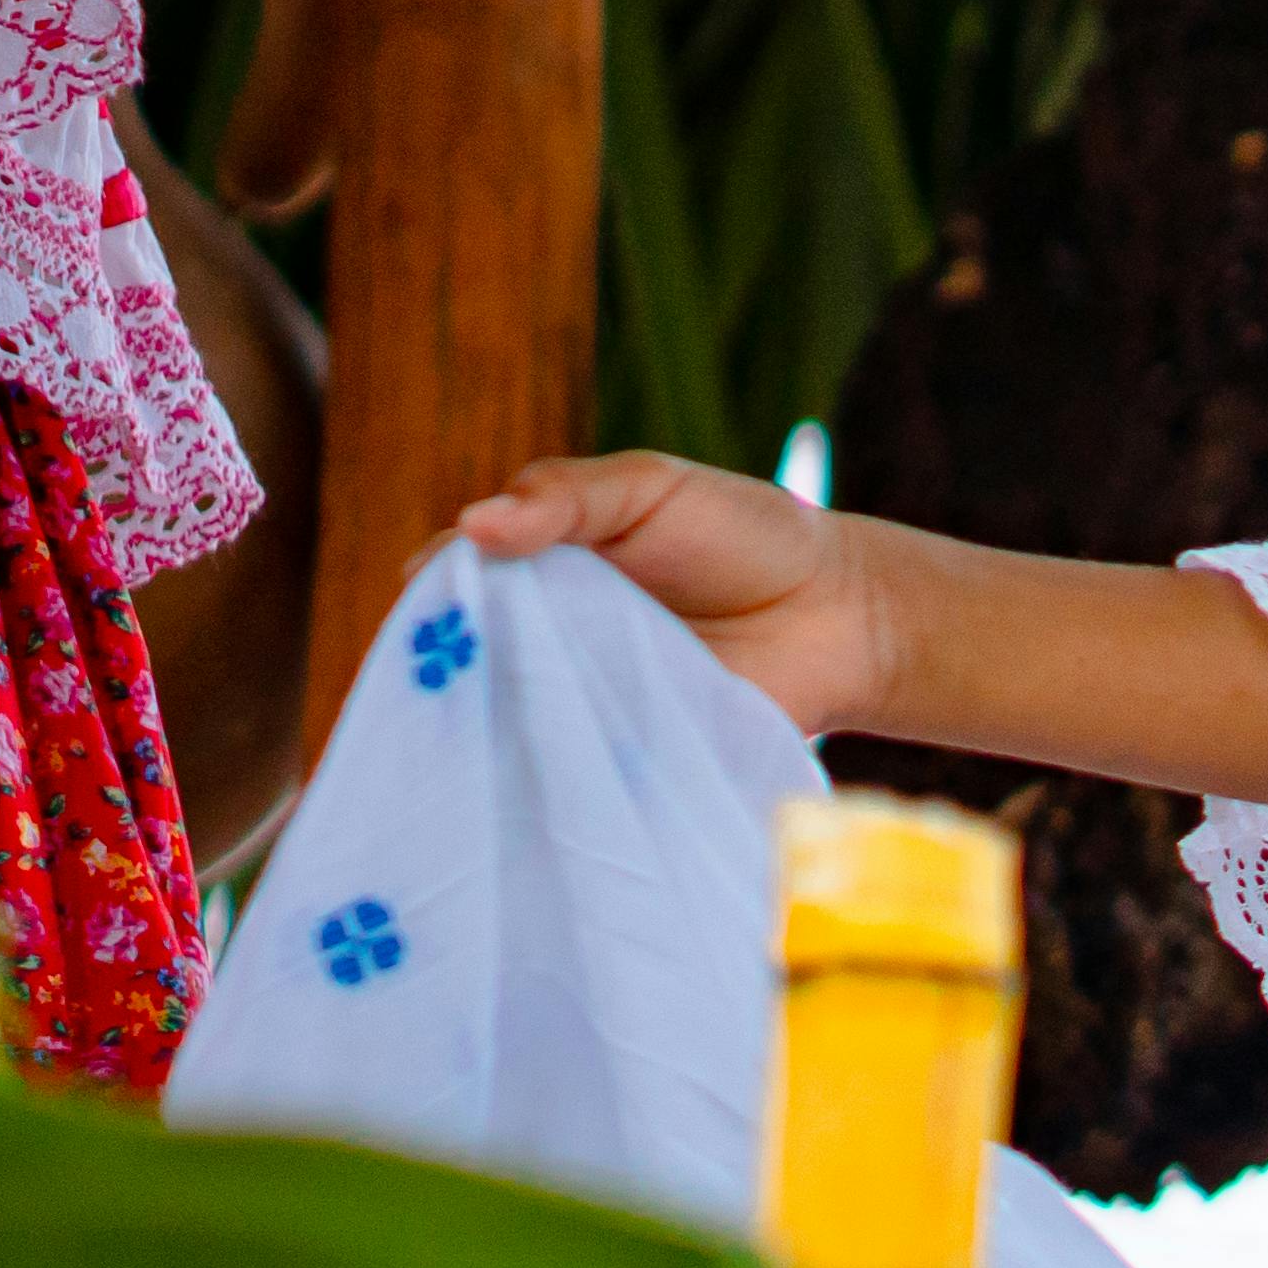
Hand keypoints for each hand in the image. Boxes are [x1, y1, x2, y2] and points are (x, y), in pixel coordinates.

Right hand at [453, 451, 892, 733]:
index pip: (452, 581)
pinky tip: (518, 779)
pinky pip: (564, 766)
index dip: (432, 597)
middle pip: (465, 657)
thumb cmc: (745, 535)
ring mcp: (576, 697)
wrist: (840, 614)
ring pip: (504, 717)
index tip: (427, 609)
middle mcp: (542, 635)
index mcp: (536, 564)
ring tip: (467, 735)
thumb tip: (473, 523)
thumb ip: (566, 497)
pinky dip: (543, 769)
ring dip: (486, 726)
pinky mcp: (616, 752)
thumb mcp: (651, 488)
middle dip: (443, 670)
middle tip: (439, 680)